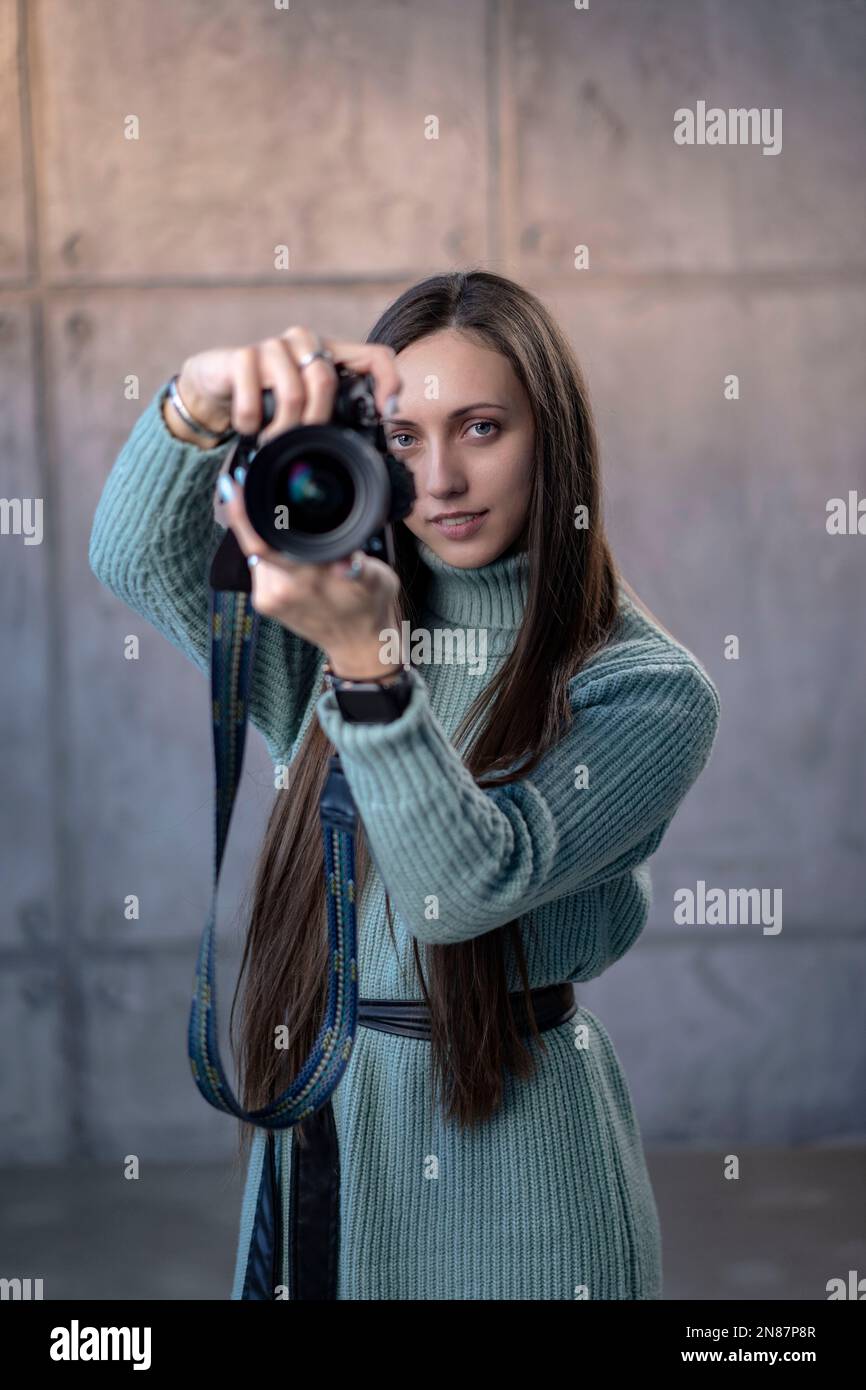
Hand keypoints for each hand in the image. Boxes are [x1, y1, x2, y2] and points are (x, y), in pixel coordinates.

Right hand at [172, 323, 401, 445]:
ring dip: (282, 429)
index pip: (375, 356)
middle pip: (325, 380)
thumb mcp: (305, 405)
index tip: (385, 412)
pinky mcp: (242, 356)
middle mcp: (304, 342)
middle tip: (302, 442)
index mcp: (329, 354)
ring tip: (272, 442)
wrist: (217, 384)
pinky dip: (251, 422)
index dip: (388, 381)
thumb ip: (334, 416)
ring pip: (293, 392)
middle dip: (316, 421)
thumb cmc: (268, 398)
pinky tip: (249, 429)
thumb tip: (370, 448)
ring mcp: (272, 346)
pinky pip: (254, 396)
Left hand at [219, 476, 402, 675]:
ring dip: (263, 534)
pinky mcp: (264, 604)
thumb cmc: (369, 607)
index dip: (242, 512)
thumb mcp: (376, 580)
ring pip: (255, 553)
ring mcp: (270, 599)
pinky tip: (281, 543)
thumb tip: (347, 562)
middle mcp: (282, 590)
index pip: (261, 541)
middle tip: (245, 484)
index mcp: (308, 580)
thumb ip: (360, 567)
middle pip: (252, 542)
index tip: (232, 483)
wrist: (358, 644)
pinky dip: (267, 551)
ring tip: (277, 517)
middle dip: (250, 514)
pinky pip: (259, 567)